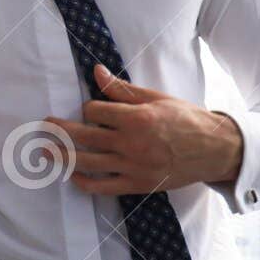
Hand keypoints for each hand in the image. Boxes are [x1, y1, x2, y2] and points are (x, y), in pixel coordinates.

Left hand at [46, 65, 243, 195]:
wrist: (215, 150)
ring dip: (61, 156)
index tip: (91, 109)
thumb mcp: (156, 98)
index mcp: (136, 118)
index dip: (89, 108)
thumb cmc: (186, 119)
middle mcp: (132, 143)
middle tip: (45, 124)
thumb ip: (123, 89)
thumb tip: (97, 72)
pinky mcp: (137, 184)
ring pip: (87, 162)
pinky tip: (71, 176)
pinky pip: (103, 187)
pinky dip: (84, 183)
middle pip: (84, 136)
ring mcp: (133, 166)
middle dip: (61, 129)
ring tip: (43, 151)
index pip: (95, 111)